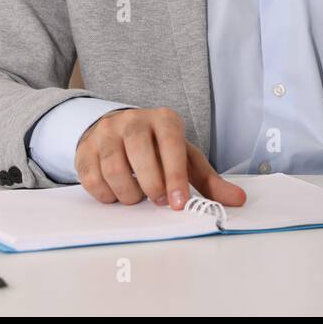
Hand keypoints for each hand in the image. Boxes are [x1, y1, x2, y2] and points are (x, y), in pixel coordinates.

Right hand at [74, 107, 246, 209]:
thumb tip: (238, 200)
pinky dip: (106, 195)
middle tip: (157, 200)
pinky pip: (91, 177)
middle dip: (150, 184)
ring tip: (137, 197)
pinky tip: (117, 194)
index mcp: (164, 120)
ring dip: (128, 193)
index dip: (175, 175)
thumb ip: (209, 181)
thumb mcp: (185, 159)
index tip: (178, 204)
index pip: (171, 143)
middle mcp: (133, 120)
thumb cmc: (158, 148)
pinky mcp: (84, 148)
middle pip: (138, 152)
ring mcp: (106, 132)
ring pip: (113, 168)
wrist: (118, 130)